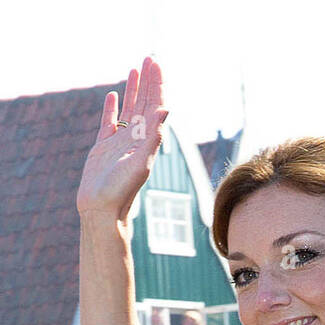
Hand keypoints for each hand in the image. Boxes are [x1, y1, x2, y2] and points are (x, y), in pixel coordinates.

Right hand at [77, 56, 167, 221]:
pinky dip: (112, 108)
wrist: (102, 209)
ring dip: (133, 89)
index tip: (156, 65)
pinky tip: (113, 96)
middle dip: (148, 81)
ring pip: (129, 109)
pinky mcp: (104, 147)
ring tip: (135, 69)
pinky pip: (109, 122)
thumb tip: (165, 109)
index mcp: (146, 140)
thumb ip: (153, 136)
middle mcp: (135, 139)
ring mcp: (120, 142)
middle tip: (149, 58)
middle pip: (144, 103)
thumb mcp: (140, 162)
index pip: (154, 106)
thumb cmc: (121, 190)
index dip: (156, 85)